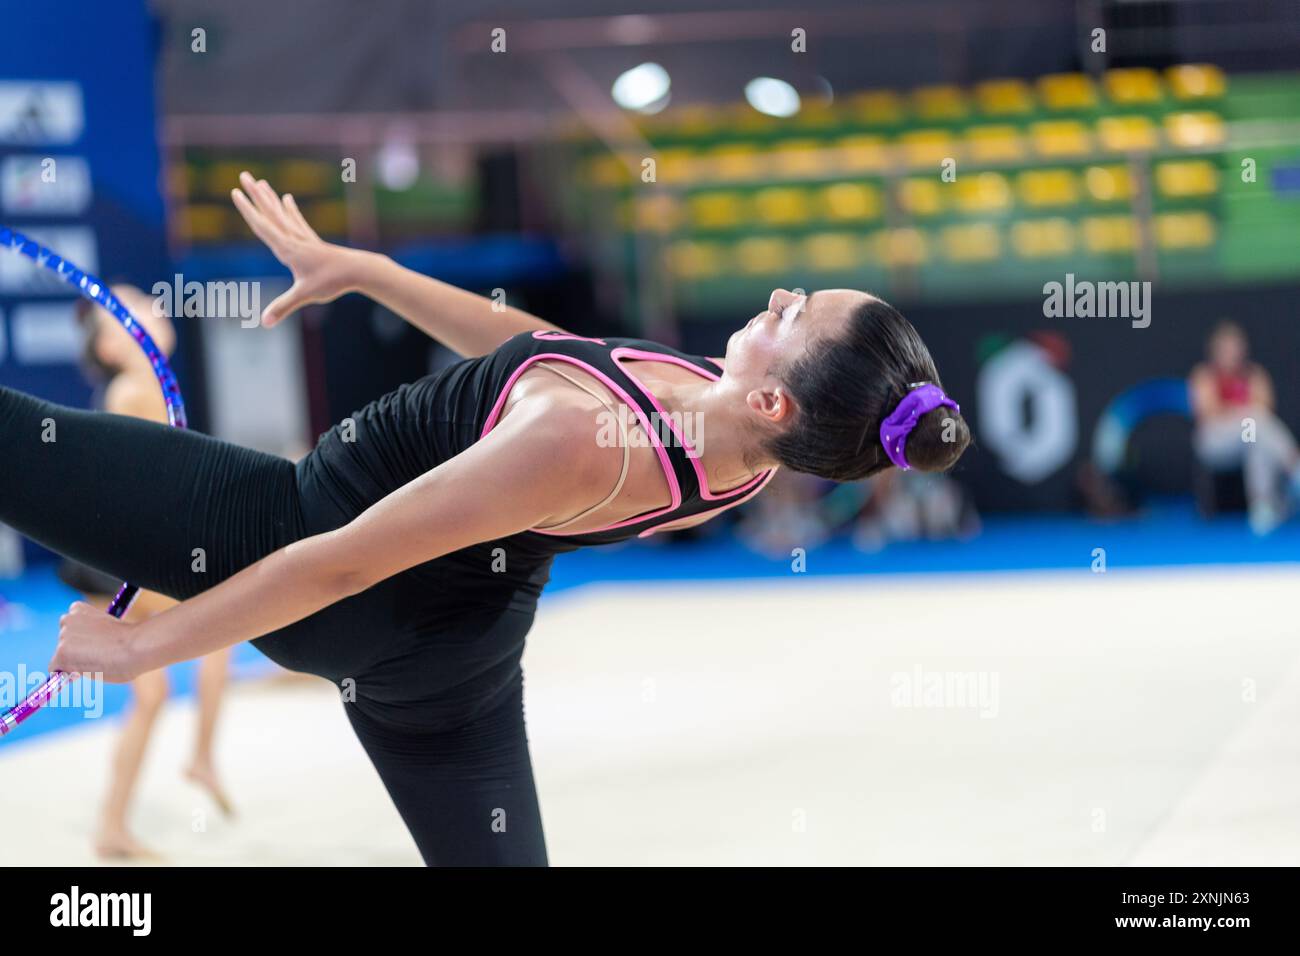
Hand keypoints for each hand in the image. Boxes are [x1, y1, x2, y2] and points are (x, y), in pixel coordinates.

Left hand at [49, 602, 146, 683]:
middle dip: (75, 651)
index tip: (94, 645)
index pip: (69, 626)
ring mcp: (63, 637)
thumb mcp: (108, 629)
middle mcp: (67, 620)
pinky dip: (66, 675)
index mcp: (79, 609)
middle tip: (96, 658)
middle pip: (63, 642)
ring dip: (73, 663)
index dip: (81, 639)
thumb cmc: (131, 640)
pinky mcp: (62, 654)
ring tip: (97, 664)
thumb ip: (92, 636)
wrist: (137, 646)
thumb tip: (85, 656)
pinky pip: (55, 670)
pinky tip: (83, 673)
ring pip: (61, 657)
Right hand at [230, 171, 359, 326]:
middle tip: (244, 175)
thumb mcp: (304, 295)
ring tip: (261, 183)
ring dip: (271, 199)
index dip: (247, 209)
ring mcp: (305, 239)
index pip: (262, 226)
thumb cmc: (331, 282)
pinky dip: (291, 211)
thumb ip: (283, 307)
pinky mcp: (314, 242)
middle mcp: (294, 240)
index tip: (235, 192)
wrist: (358, 271)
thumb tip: (264, 323)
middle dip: (256, 195)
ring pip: (283, 215)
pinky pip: (298, 222)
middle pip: (271, 213)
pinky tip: (288, 199)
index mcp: (288, 249)